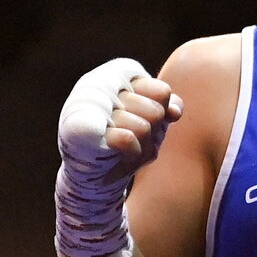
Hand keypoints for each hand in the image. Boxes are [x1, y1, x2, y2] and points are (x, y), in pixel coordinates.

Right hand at [56, 59, 182, 256]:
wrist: (94, 177)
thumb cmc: (127, 144)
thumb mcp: (153, 122)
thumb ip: (165, 105)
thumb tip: (174, 110)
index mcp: (115, 78)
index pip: (162, 91)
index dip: (164, 110)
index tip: (155, 118)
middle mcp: (98, 87)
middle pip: (156, 109)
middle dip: (154, 130)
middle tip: (136, 136)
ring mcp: (90, 109)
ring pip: (144, 126)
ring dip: (142, 144)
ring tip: (128, 146)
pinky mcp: (82, 133)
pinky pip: (127, 138)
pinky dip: (131, 151)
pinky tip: (122, 154)